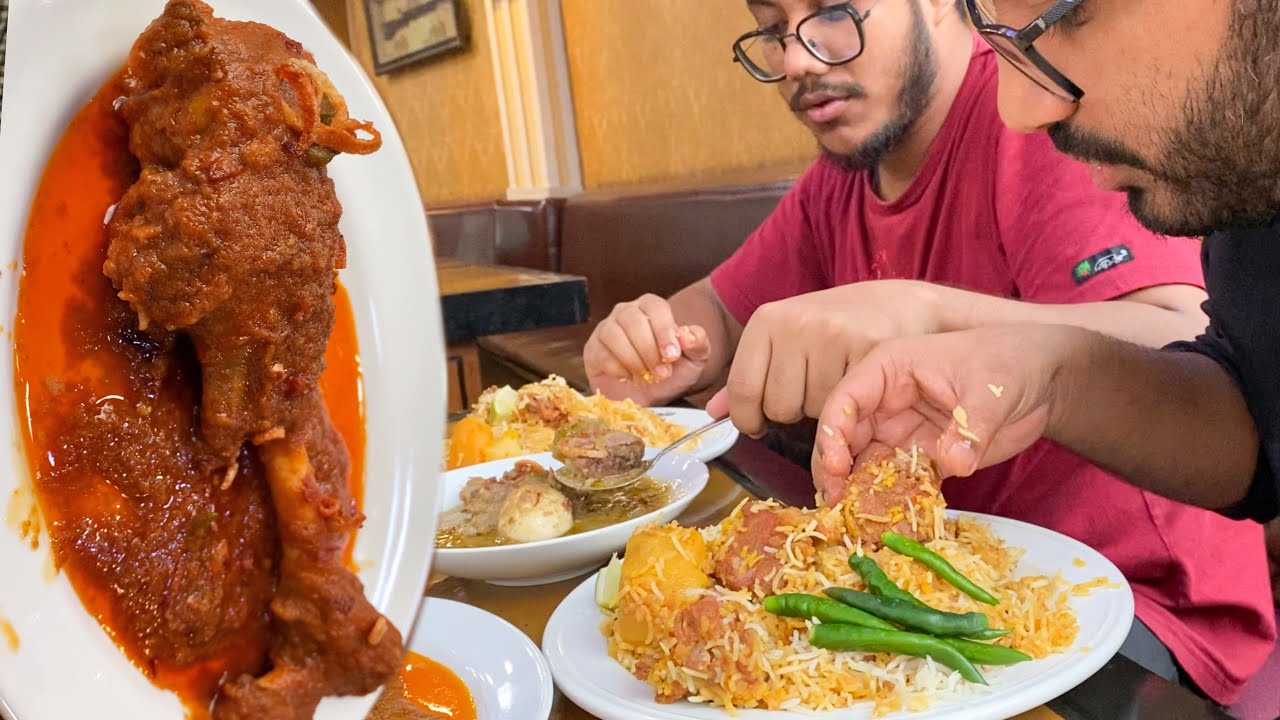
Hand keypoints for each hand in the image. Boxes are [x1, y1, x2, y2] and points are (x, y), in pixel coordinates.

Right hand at [584, 294, 711, 404]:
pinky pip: (601, 354)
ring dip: (633, 360)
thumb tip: (688, 336)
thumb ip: (698, 343)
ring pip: (613, 334)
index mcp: (651, 307)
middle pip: (632, 320)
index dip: (663, 330)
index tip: (672, 356)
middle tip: (661, 373)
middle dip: (649, 350)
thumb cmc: (672, 372)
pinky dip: (618, 370)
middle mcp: (626, 312)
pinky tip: (629, 378)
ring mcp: (606, 329)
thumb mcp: (695, 360)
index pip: (655, 307)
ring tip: (646, 376)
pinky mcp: (593, 349)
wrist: (651, 396)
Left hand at [706, 280, 947, 434]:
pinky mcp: (868, 350)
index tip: (757, 423)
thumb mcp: (784, 341)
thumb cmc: (835, 329)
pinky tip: (858, 382)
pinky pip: (846, 405)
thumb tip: (712, 413)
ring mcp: (832, 335)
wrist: (899, 307)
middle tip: (814, 385)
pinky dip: (852, 406)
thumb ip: (749, 377)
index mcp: (767, 320)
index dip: (748, 418)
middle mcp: (796, 323)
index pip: (742, 390)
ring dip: (824, 408)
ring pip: (813, 411)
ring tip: (838, 378)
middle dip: (793, 410)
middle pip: (778, 407)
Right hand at [810, 325, 1071, 502]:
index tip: (837, 467)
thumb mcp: (991, 388)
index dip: (833, 432)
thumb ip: (970, 426)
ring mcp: (902, 430)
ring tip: (853, 521)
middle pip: (844, 436)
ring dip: (857, 491)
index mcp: (889, 369)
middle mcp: (886, 401)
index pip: (846, 399)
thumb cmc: (1011, 362)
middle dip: (834, 470)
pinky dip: (891, 502)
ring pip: (864, 463)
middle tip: (835, 504)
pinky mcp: (922, 456)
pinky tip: (887, 525)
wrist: (1043, 379)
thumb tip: (953, 463)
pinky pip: (897, 482)